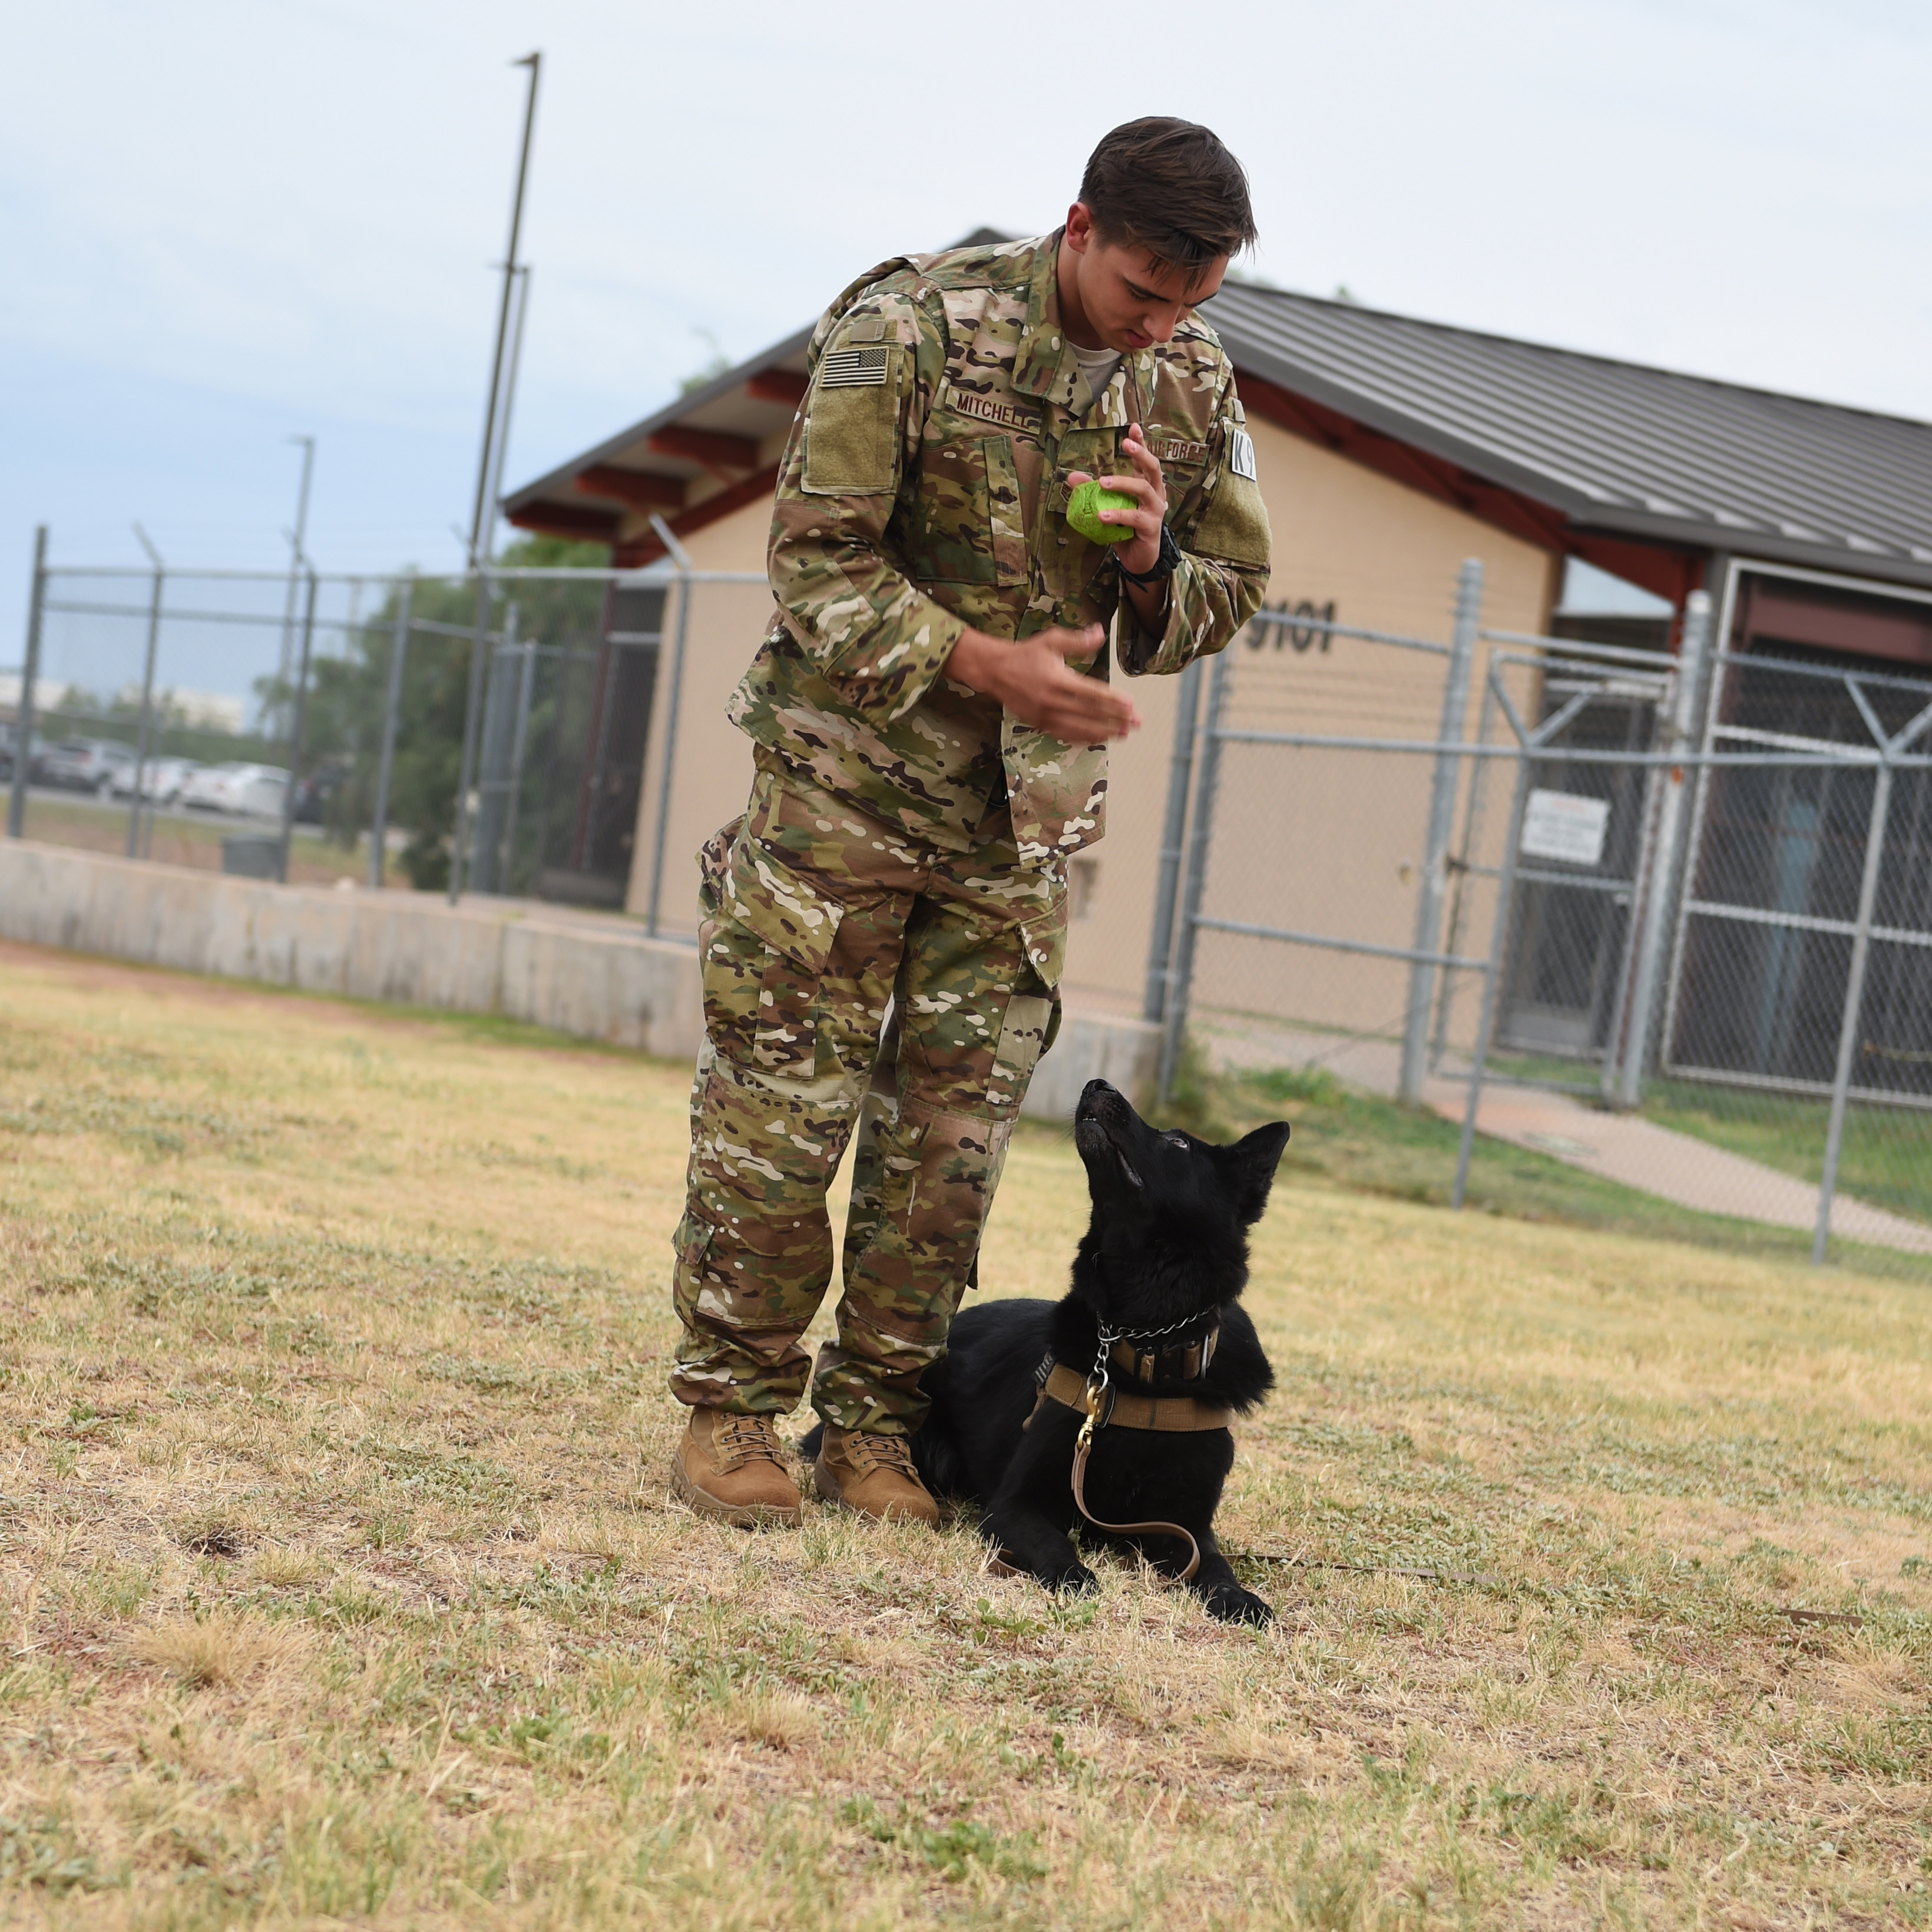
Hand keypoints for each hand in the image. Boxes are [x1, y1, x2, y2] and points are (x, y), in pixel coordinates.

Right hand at [947, 625, 1140, 742]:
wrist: (994, 671)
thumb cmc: (1025, 654)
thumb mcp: (1051, 640)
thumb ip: (1078, 640)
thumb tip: (1100, 632)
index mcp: (1057, 680)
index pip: (1091, 694)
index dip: (1113, 701)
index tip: (1131, 704)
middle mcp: (1052, 702)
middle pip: (1090, 714)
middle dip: (1116, 719)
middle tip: (1137, 723)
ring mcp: (1045, 716)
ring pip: (1080, 729)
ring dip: (1104, 732)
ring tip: (1125, 733)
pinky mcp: (1040, 725)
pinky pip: (1066, 735)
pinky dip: (1085, 738)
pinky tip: (1100, 738)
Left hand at [1066, 422, 1167, 575]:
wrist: (1138, 559)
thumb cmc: (1125, 529)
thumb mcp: (1108, 507)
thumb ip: (1093, 491)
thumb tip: (1071, 477)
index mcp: (1146, 485)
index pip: (1145, 460)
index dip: (1141, 443)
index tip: (1133, 427)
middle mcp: (1155, 494)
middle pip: (1153, 468)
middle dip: (1140, 453)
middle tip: (1125, 444)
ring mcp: (1155, 510)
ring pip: (1143, 489)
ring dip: (1122, 483)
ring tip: (1102, 482)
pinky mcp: (1150, 528)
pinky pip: (1134, 518)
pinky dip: (1117, 515)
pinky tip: (1101, 515)